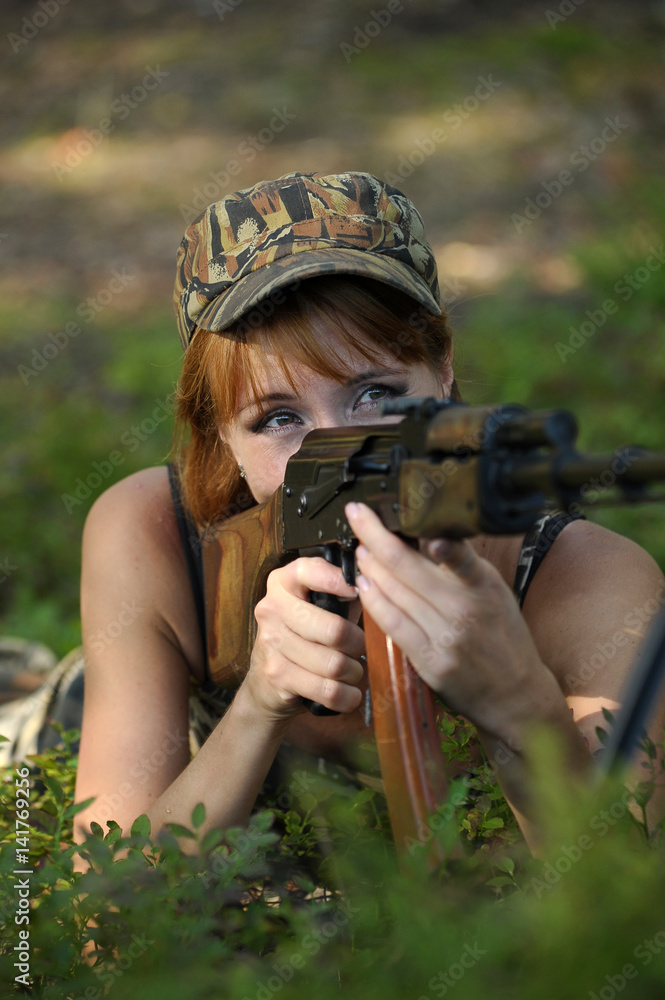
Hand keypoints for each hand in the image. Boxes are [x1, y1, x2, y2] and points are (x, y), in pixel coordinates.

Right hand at [244, 556, 365, 723]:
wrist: (265, 683)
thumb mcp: (320, 609)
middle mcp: (272, 608)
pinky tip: (349, 693)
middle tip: (362, 649)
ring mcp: (271, 642)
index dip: (337, 580)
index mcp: (283, 583)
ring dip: (354, 673)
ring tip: (355, 671)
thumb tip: (381, 587)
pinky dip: (347, 696)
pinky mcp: (276, 675)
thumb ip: (345, 596)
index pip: (309, 570)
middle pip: (334, 629)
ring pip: (334, 664)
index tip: (358, 590)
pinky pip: (327, 689)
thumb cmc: (305, 638)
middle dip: (358, 645)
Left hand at [345, 501, 560, 743]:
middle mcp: (465, 608)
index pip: (454, 550)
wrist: (516, 695)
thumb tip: (427, 535)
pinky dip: (374, 601)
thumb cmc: (504, 637)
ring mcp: (446, 636)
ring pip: (394, 591)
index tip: (391, 511)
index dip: (420, 530)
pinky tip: (363, 585)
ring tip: (360, 549)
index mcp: (484, 584)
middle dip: (374, 535)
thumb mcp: (496, 592)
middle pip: (406, 564)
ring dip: (370, 566)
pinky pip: (393, 624)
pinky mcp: (431, 661)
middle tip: (359, 516)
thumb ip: (464, 566)